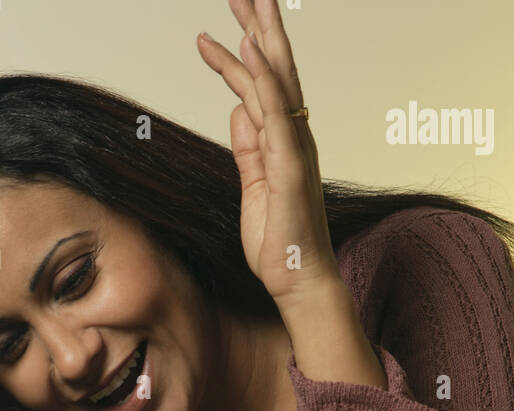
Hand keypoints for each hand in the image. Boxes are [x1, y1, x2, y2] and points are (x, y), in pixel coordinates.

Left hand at [196, 0, 340, 307]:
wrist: (299, 280)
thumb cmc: (280, 242)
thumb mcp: (253, 187)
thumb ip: (248, 149)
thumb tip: (237, 111)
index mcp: (283, 141)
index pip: (260, 86)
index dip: (239, 54)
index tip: (214, 31)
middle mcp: (294, 136)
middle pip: (275, 68)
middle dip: (259, 25)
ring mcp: (295, 148)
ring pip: (278, 80)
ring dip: (262, 37)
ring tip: (248, 1)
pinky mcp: (290, 166)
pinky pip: (277, 114)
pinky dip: (264, 80)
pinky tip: (252, 51)